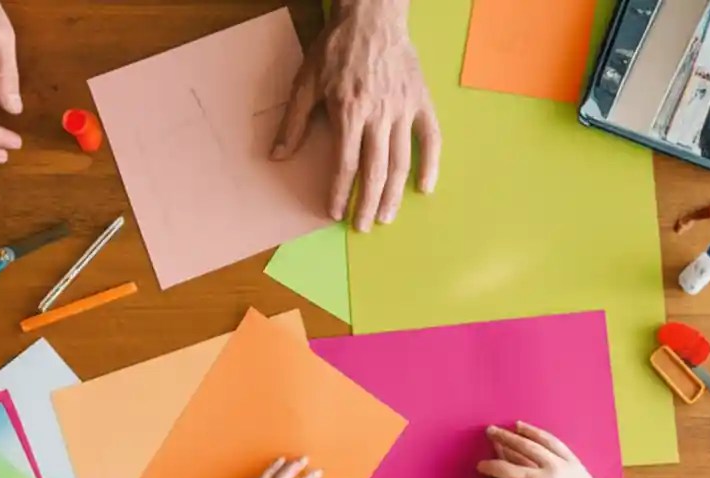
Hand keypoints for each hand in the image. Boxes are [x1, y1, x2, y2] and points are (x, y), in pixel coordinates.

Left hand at [272, 0, 440, 232]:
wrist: (372, 16)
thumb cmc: (336, 48)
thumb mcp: (306, 81)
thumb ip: (294, 121)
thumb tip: (278, 156)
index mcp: (349, 110)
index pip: (345, 164)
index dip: (339, 192)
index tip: (334, 212)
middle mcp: (380, 115)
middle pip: (375, 171)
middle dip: (367, 203)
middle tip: (361, 226)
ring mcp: (404, 110)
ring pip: (401, 162)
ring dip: (393, 194)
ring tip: (385, 217)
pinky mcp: (421, 102)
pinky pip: (431, 139)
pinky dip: (431, 165)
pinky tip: (424, 187)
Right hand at [473, 422, 630, 477]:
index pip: (507, 471)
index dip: (491, 467)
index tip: (480, 466)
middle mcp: (549, 469)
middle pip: (519, 451)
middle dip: (501, 441)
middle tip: (487, 433)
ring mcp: (562, 462)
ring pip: (534, 443)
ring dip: (515, 434)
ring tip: (499, 428)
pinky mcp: (572, 459)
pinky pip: (552, 441)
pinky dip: (536, 432)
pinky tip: (523, 427)